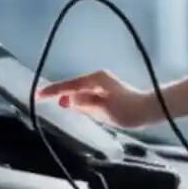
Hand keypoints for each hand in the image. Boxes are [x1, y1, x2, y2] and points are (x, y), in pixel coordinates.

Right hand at [35, 70, 156, 128]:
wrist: (149, 109)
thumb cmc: (127, 110)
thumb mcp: (103, 109)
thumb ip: (84, 104)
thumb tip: (68, 100)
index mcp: (96, 80)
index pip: (69, 86)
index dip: (53, 91)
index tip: (38, 94)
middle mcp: (98, 79)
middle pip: (74, 86)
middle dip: (60, 93)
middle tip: (45, 100)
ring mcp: (103, 85)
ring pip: (80, 91)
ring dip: (70, 98)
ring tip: (60, 105)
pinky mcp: (106, 92)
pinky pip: (87, 95)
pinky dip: (80, 100)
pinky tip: (77, 107)